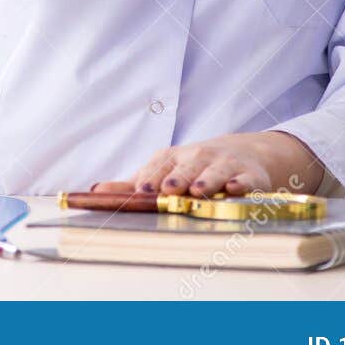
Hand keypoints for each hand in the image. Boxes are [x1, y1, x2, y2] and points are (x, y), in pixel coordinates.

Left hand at [89, 132, 325, 197]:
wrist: (243, 153)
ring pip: (215, 171)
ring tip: (198, 191)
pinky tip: (236, 190)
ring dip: (207, 180)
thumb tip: (95, 192)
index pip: (159, 166)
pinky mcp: (250, 175)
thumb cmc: (193, 168)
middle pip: (186, 166)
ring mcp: (225, 164)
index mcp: (173, 158)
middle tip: (169, 190)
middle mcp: (198, 157)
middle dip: (177, 178)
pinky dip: (243, 184)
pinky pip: (247, 179)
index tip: (142, 190)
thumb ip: (130, 185)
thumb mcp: (162, 172)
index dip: (151, 177)